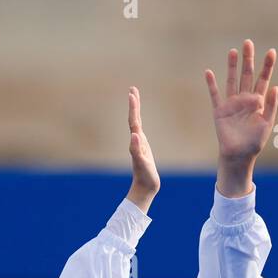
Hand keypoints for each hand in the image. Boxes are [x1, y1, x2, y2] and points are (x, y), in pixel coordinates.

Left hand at [126, 87, 159, 212]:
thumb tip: (134, 135)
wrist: (144, 188)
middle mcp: (136, 140)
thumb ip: (136, 150)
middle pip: (134, 119)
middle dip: (134, 104)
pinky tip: (139, 122)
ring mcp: (139, 144)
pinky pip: (140, 131)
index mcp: (136, 142)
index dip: (133, 107)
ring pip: (136, 123)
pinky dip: (139, 122)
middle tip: (132, 89)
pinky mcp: (143, 149)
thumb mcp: (142, 164)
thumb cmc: (145, 177)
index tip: (132, 93)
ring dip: (135, 110)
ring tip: (134, 98)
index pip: (134, 121)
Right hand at [205, 39, 277, 195]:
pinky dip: (211, 84)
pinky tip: (209, 72)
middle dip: (248, 59)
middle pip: (247, 75)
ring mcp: (231, 103)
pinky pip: (215, 95)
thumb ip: (270, 106)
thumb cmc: (254, 142)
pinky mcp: (220, 111)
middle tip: (248, 42)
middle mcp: (244, 99)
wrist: (239, 155)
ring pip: (232, 80)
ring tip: (233, 51)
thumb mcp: (267, 123)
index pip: (263, 79)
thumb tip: (275, 87)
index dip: (267, 66)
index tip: (271, 52)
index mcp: (258, 101)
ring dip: (232, 66)